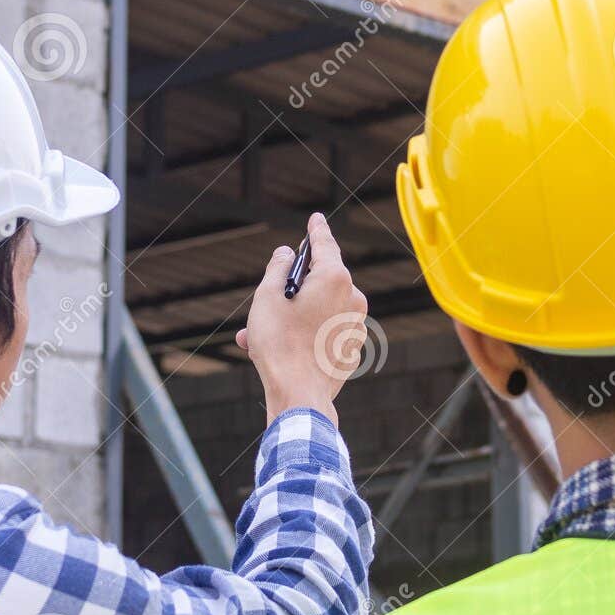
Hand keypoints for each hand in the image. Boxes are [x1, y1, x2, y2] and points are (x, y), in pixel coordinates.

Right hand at [235, 213, 367, 424]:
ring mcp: (356, 325)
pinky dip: (306, 335)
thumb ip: (278, 269)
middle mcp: (353, 298)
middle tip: (264, 303)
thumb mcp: (267, 298)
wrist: (299, 395)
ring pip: (319, 311)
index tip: (316, 219)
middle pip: (319, 282)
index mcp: (335, 278)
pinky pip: (326, 333)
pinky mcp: (352, 349)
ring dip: (292, 317)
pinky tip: (281, 351)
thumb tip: (286, 255)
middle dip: (290, 291)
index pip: (325, 244)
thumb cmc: (280, 345)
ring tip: (258, 336)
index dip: (316, 230)